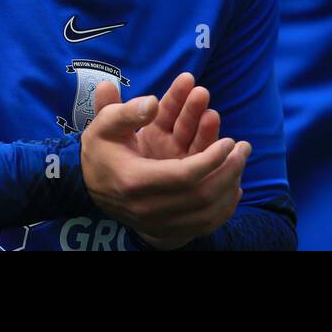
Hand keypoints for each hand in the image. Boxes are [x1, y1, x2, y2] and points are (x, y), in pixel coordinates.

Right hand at [80, 85, 249, 250]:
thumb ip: (127, 111)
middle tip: (244, 147)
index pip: (184, 176)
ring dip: (230, 187)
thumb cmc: (101, 148)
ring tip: (242, 160)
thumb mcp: (105, 124)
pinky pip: (202, 227)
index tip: (229, 141)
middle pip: (200, 196)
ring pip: (206, 215)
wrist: (87, 185)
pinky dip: (223, 210)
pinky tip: (236, 187)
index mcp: (135, 180)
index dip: (211, 159)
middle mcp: (147, 207)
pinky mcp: (164, 229)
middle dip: (228, 170)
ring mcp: (157, 222)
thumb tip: (153, 102)